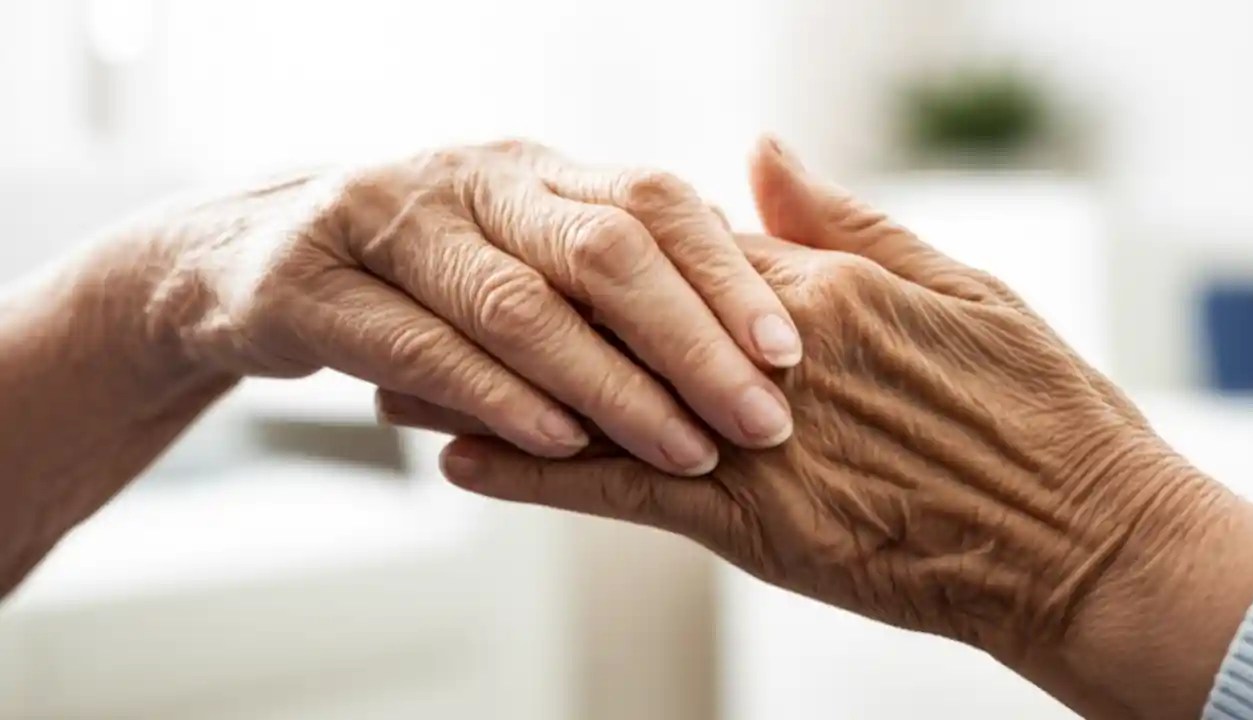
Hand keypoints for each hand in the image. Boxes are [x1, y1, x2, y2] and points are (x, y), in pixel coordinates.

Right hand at [150, 140, 801, 475]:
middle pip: (602, 247)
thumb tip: (742, 299)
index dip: (726, 272)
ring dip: (613, 386)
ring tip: (687, 449)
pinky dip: (499, 398)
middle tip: (763, 419)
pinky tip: (563, 445)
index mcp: (535, 168)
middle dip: (694, 339)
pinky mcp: (310, 287)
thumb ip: (609, 267)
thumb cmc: (422, 270)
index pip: (653, 200)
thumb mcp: (518, 247)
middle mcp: (472, 180)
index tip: (790, 351)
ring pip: (517, 303)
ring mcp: (387, 225)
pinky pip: (420, 347)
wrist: (250, 260)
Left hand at [431, 138, 1252, 718]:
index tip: (537, 238)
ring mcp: (751, 432)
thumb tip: (763, 151)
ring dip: (493, 383)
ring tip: (402, 374)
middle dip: (518, 301)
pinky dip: (536, 473)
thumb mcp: (957, 287)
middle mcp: (769, 347)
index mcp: (820, 285)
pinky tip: (464, 461)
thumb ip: (846, 221)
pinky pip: (618, 487)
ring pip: (594, 393)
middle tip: (432, 290)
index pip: (679, 246)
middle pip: (611, 309)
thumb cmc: (1038, 414)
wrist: (1085, 540)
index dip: (603, 245)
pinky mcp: (748, 520)